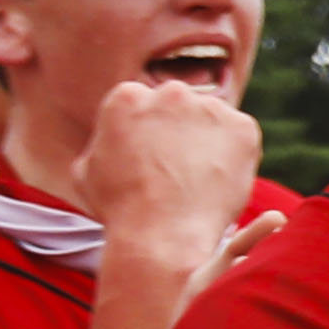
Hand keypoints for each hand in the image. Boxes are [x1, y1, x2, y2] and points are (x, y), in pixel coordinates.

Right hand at [80, 72, 265, 279]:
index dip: (148, 132)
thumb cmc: (119, 208)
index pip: (143, 104)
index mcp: (127, 97)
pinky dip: (234, 155)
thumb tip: (112, 136)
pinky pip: (240, 136)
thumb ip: (101, 143)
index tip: (152, 156)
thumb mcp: (86, 171)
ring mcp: (210, 108)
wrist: (162, 235)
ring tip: (198, 179)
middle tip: (178, 167)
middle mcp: (170, 93)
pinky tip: (218, 180)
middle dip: (178, 130)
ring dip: (207, 140)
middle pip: (179, 106)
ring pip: (211, 119)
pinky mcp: (242, 127)